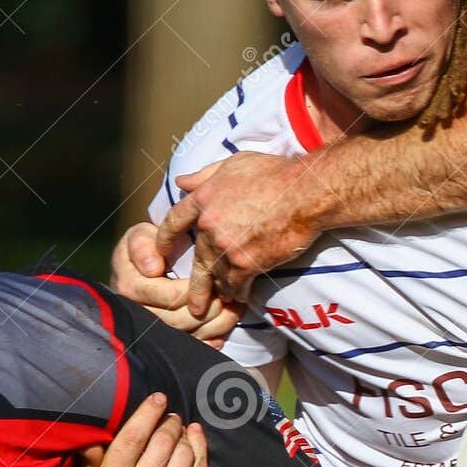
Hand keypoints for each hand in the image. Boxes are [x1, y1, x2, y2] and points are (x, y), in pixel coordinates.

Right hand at [82, 394, 208, 466]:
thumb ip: (89, 460)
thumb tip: (90, 440)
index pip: (133, 438)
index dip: (148, 413)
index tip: (158, 398)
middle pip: (162, 442)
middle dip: (169, 422)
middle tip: (171, 417)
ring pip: (183, 453)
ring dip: (184, 434)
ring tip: (180, 430)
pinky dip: (200, 447)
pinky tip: (195, 437)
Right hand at [110, 223, 242, 346]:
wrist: (145, 259)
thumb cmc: (148, 245)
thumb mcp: (141, 235)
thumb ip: (143, 246)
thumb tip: (153, 269)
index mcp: (129, 285)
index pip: (168, 296)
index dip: (194, 292)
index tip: (212, 281)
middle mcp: (135, 310)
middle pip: (177, 321)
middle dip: (208, 311)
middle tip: (227, 298)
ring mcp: (149, 327)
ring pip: (184, 336)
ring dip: (213, 326)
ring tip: (233, 310)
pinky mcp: (163, 338)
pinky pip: (187, 346)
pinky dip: (207, 342)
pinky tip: (221, 333)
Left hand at [156, 153, 323, 316]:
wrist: (304, 193)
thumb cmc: (275, 174)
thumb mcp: (235, 164)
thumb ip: (205, 175)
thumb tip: (181, 181)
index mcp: (204, 198)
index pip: (174, 221)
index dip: (165, 238)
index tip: (162, 252)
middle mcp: (209, 224)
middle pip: (197, 259)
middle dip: (196, 283)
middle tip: (192, 303)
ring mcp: (226, 246)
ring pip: (216, 275)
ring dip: (221, 287)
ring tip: (225, 299)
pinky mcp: (246, 263)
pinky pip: (235, 285)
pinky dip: (238, 293)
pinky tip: (240, 298)